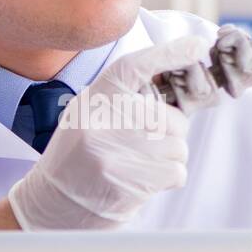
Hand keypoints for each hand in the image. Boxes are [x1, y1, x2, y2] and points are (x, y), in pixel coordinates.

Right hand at [7, 36, 210, 229]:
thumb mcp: (88, 116)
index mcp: (92, 101)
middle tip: (145, 144)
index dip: (170, 53)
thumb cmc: (76, 159)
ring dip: (168, 158)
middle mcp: (103, 123)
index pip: (134, 66)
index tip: (198, 45)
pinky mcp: (131, 184)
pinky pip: (176, 172)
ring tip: (137, 165)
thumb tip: (173, 83)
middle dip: (171, 132)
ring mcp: (117, 154)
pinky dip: (167, 178)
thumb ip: (122, 99)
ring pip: (178, 147)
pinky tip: (141, 181)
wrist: (53, 206)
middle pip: (172, 118)